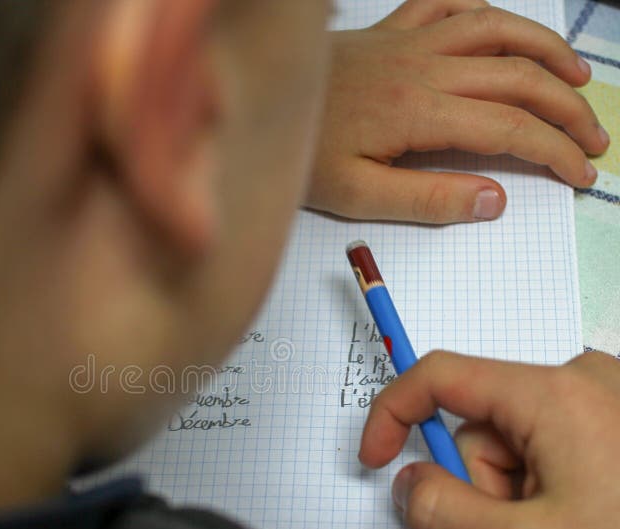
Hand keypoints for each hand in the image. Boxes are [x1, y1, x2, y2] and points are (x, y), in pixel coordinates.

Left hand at [307, 0, 609, 223]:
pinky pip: (446, 4)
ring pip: (496, 30)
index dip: (555, 151)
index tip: (581, 173)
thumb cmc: (299, 153)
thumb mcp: (356, 195)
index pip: (509, 129)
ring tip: (576, 77)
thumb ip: (426, 198)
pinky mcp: (389, 31)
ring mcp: (407, 42)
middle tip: (594, 139)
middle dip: (567, 109)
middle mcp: (422, 68)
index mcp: (417, 112)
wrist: (252, 102)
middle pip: (518, 77)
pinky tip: (498, 27)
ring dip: (544, 50)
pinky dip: (482, 10)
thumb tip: (492, 199)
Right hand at [359, 350, 619, 528]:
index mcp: (553, 392)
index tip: (374, 461)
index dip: (391, 414)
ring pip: (516, 445)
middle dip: (482, 487)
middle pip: (483, 426)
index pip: (440, 376)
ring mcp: (604, 400)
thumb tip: (407, 483)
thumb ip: (441, 515)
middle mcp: (579, 378)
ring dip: (515, 497)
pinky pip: (549, 449)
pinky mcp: (617, 424)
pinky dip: (543, 492)